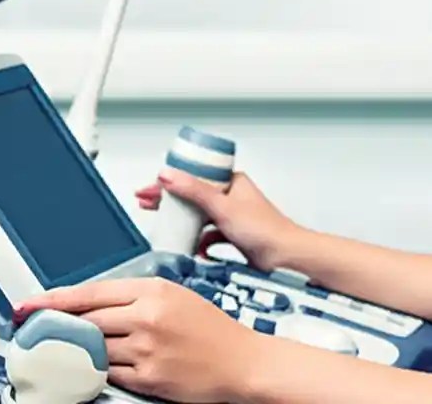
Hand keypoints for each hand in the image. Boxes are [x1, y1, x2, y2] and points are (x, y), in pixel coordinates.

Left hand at [13, 278, 267, 402]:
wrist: (244, 363)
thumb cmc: (213, 331)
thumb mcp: (176, 298)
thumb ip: (137, 298)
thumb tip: (94, 305)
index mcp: (154, 290)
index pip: (91, 292)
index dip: (54, 300)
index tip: (30, 304)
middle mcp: (147, 316)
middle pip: (86, 321)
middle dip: (58, 327)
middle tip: (37, 331)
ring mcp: (147, 349)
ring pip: (94, 349)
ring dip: (78, 352)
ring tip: (71, 352)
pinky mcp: (149, 378)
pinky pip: (110, 375)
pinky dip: (101, 372)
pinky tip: (101, 369)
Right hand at [136, 170, 304, 270]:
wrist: (284, 257)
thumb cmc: (263, 229)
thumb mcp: (221, 206)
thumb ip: (193, 191)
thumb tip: (167, 174)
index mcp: (231, 181)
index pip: (194, 176)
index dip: (170, 181)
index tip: (150, 188)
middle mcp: (232, 196)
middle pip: (194, 195)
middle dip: (170, 200)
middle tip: (147, 204)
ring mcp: (233, 216)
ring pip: (200, 215)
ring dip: (182, 220)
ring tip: (162, 225)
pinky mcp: (234, 235)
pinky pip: (209, 235)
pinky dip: (198, 240)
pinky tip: (190, 248)